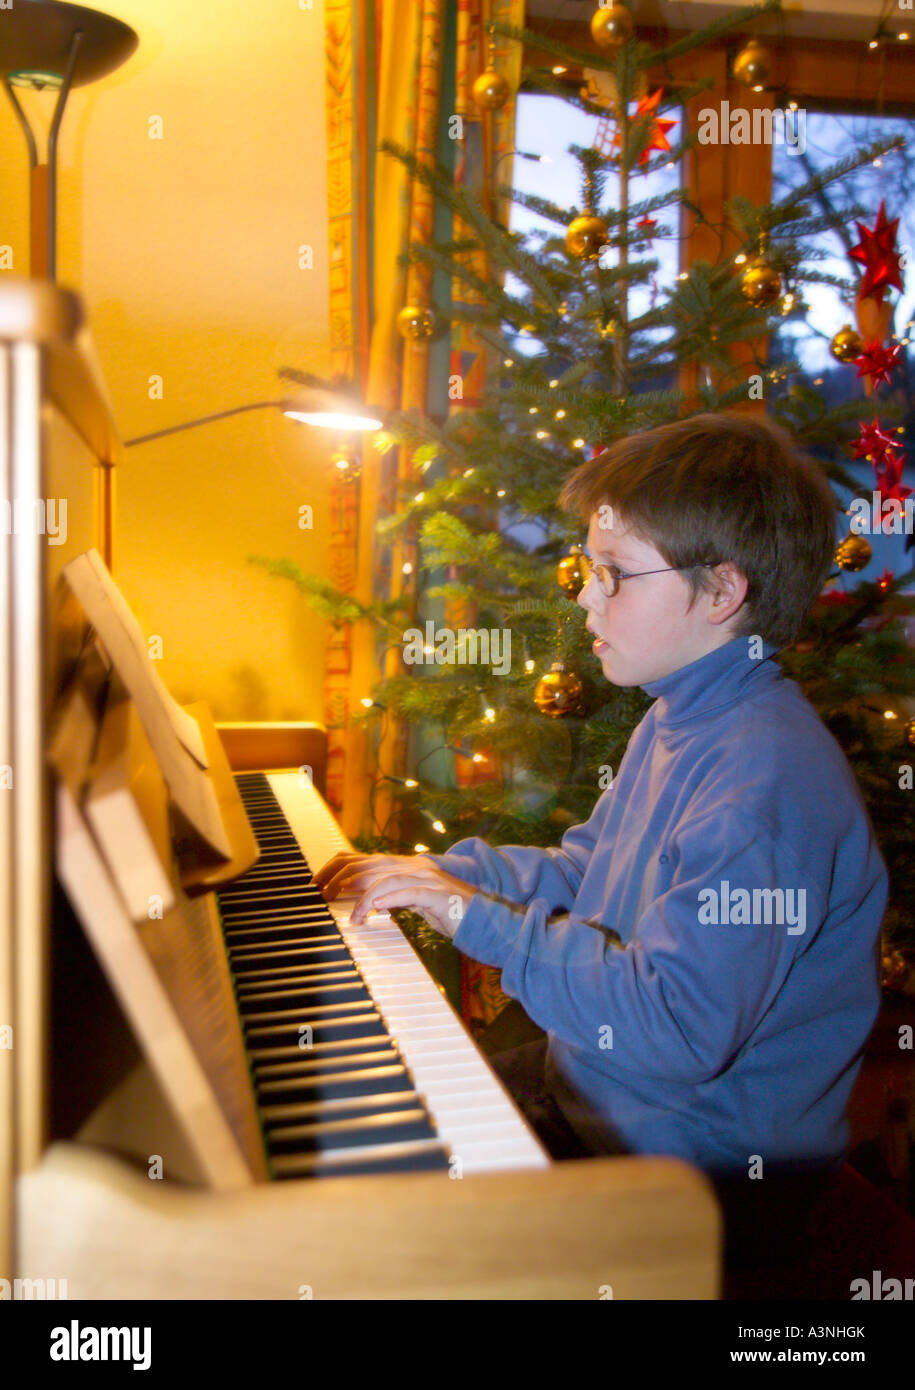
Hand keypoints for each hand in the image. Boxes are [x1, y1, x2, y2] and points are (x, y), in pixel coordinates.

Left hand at [314, 851, 474, 939]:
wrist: (483, 918)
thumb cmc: (449, 912)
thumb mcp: (414, 903)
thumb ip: (393, 897)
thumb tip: (367, 901)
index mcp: (405, 866)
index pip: (364, 859)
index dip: (337, 867)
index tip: (318, 883)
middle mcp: (414, 867)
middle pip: (369, 865)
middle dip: (341, 879)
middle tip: (323, 896)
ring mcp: (427, 878)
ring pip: (386, 879)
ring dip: (365, 898)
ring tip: (354, 915)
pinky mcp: (438, 894)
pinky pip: (410, 893)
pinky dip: (391, 899)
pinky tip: (377, 908)